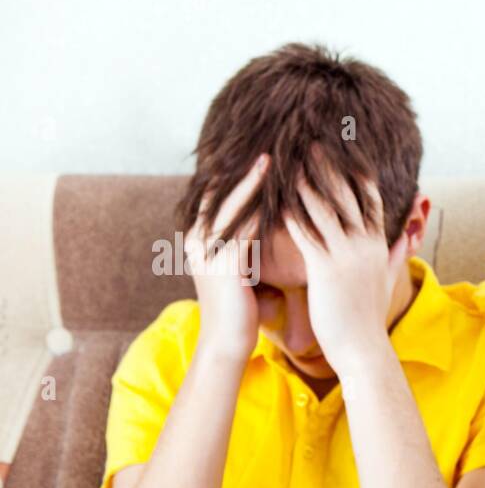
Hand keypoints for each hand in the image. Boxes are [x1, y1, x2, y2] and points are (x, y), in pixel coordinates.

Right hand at [188, 154, 266, 361]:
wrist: (227, 345)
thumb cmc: (242, 310)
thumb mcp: (242, 269)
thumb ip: (246, 244)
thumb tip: (264, 224)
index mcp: (202, 237)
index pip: (218, 193)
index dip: (238, 172)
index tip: (264, 151)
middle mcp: (199, 238)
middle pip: (221, 190)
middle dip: (244, 167)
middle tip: (269, 142)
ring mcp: (208, 249)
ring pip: (232, 204)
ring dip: (253, 180)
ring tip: (275, 157)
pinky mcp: (224, 263)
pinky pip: (246, 227)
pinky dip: (262, 207)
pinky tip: (282, 194)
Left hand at [283, 166, 406, 377]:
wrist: (364, 349)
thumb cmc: (369, 318)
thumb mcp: (389, 279)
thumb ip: (398, 251)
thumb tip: (412, 232)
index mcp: (377, 244)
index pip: (370, 199)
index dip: (357, 173)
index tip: (344, 150)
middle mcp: (365, 244)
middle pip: (346, 194)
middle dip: (329, 167)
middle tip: (311, 141)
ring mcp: (346, 255)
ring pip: (324, 208)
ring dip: (305, 180)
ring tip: (288, 159)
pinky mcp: (325, 269)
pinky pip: (305, 232)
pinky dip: (289, 212)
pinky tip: (274, 197)